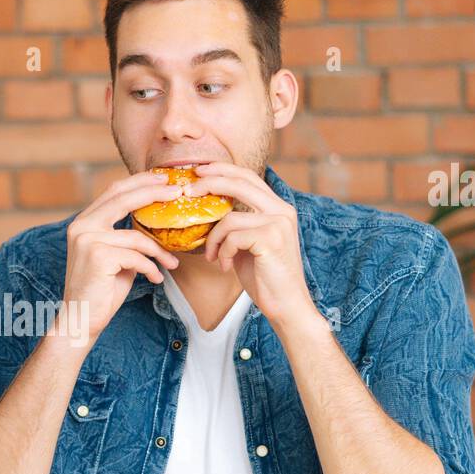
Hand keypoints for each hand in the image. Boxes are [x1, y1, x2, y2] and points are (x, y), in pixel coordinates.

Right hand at [62, 172, 183, 342]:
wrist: (81, 319)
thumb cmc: (101, 289)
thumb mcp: (115, 255)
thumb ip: (126, 235)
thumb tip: (154, 221)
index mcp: (84, 222)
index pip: (114, 191)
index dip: (140, 181)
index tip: (165, 179)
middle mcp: (82, 226)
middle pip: (123, 198)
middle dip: (154, 191)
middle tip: (178, 192)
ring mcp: (88, 240)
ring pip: (136, 236)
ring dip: (159, 251)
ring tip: (172, 263)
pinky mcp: (98, 257)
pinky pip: (136, 257)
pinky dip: (150, 268)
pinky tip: (155, 279)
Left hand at [181, 162, 318, 327]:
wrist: (285, 304)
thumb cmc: (264, 276)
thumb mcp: (248, 243)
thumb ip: (237, 224)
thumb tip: (208, 209)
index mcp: (278, 207)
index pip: (248, 177)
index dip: (222, 169)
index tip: (199, 170)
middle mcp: (282, 210)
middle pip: (240, 183)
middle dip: (210, 182)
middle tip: (189, 191)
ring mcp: (278, 223)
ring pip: (229, 218)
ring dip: (213, 239)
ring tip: (212, 257)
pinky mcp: (271, 239)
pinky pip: (232, 237)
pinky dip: (222, 253)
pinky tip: (224, 267)